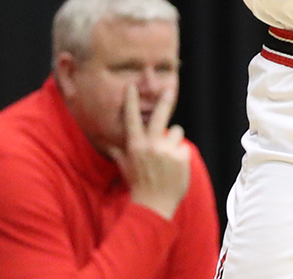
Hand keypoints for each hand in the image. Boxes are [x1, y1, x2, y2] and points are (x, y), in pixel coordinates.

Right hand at [107, 82, 190, 220]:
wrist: (153, 206)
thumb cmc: (138, 186)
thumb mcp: (125, 168)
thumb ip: (119, 153)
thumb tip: (108, 144)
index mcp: (135, 145)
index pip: (131, 118)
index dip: (131, 100)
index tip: (133, 86)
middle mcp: (150, 145)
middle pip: (159, 115)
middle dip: (164, 99)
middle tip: (168, 89)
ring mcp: (166, 150)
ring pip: (176, 131)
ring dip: (173, 140)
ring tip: (168, 157)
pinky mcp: (181, 157)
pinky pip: (184, 147)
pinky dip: (181, 155)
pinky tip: (175, 168)